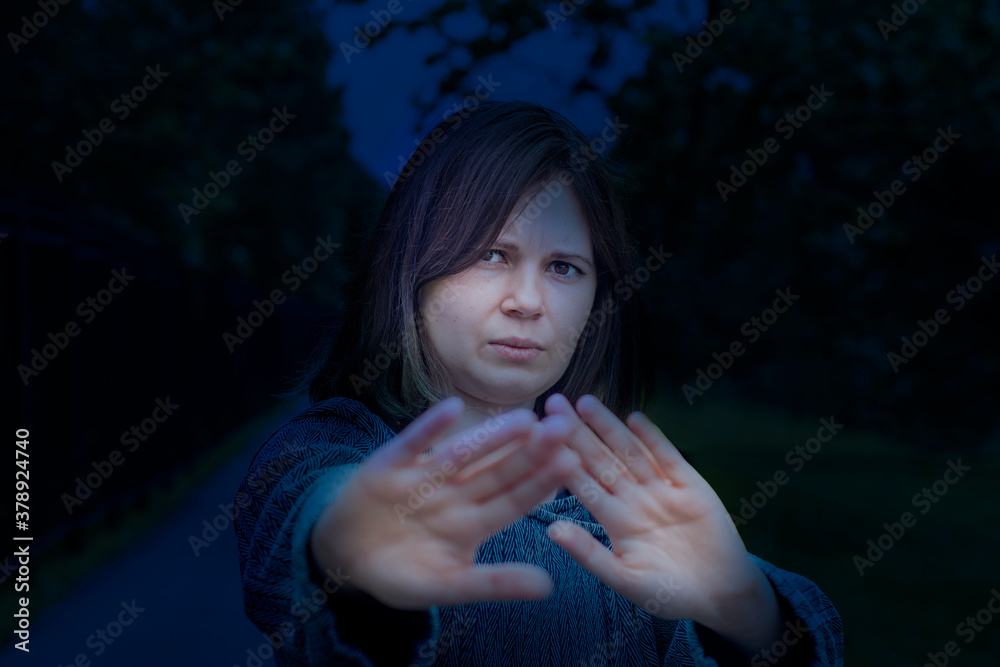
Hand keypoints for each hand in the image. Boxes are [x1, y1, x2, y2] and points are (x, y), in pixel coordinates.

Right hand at [310, 396, 577, 610]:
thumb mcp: (445, 586)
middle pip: (497, 472)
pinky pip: (412, 443)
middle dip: (529, 451)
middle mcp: (455, 495)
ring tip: (523, 418)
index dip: (541, 482)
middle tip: (563, 427)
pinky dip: (430, 428)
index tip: (572, 463)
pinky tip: (453, 409)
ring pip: (462, 454)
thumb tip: (548, 587)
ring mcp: (423, 478)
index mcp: (472, 524)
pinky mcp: (389, 465)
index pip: (514, 501)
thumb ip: (493, 584)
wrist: (342, 558)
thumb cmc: (399, 574)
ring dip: (491, 436)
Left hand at [543, 393, 782, 654]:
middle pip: (600, 459)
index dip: (560, 459)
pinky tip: (634, 418)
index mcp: (613, 520)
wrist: (721, 596)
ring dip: (609, 427)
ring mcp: (660, 489)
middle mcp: (632, 498)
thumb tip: (551, 531)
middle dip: (577, 432)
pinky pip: (667, 457)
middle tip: (554, 402)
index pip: (582, 483)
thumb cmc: (670, 594)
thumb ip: (591, 554)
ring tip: (586, 402)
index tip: (537, 436)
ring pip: (629, 451)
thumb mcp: (626, 579)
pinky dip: (652, 438)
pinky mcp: (689, 485)